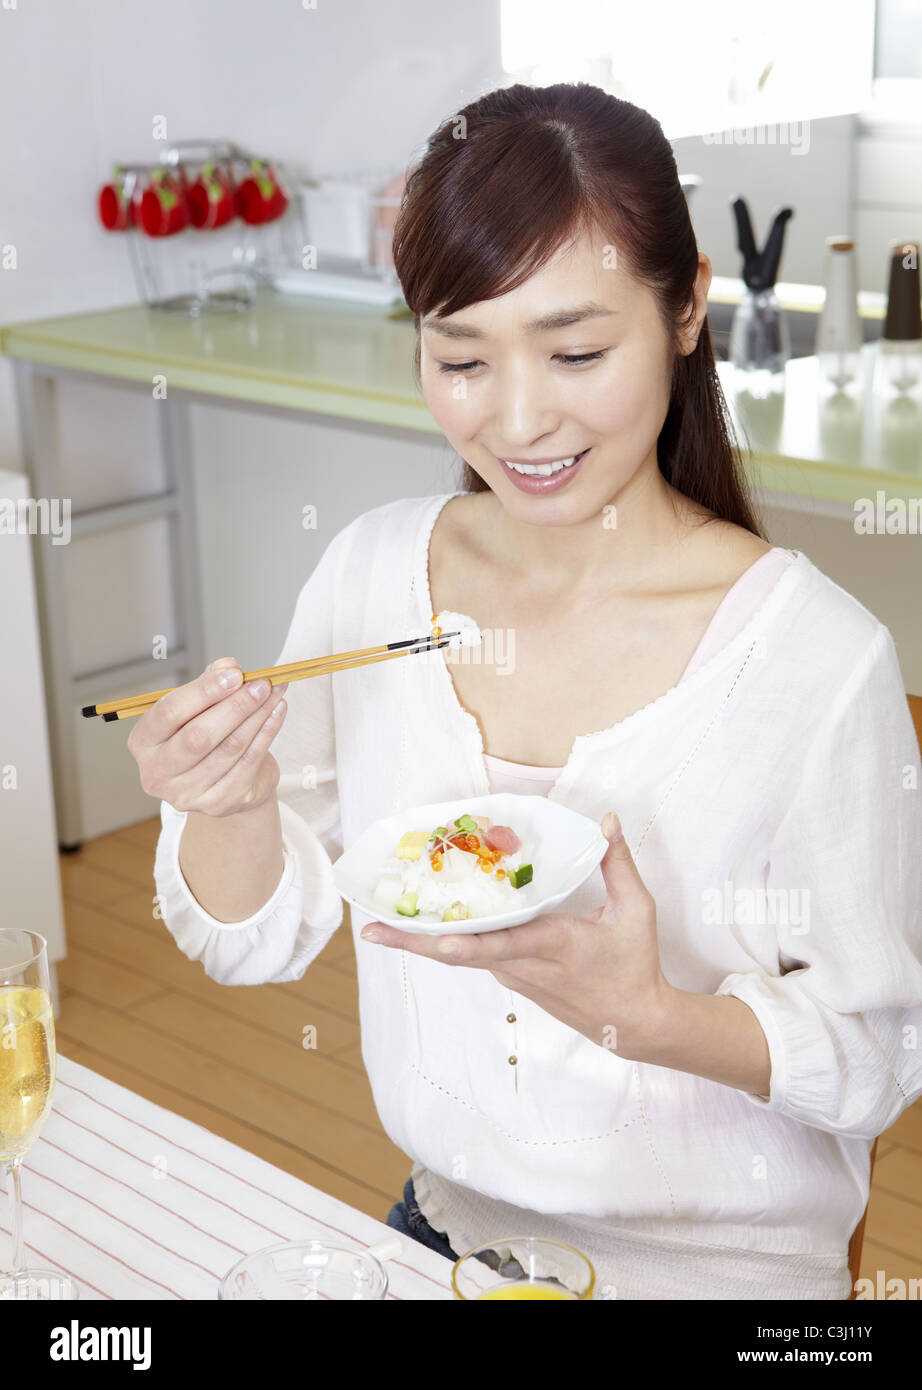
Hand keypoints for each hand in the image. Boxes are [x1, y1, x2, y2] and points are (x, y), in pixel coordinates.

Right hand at [127, 656, 288, 817]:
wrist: (224, 781)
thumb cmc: (204, 736)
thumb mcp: (198, 707)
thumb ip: (209, 683)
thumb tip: (228, 668)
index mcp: (144, 742)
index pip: (169, 712)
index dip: (203, 691)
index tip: (234, 674)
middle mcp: (158, 772)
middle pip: (199, 736)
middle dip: (235, 706)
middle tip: (261, 684)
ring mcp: (187, 793)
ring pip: (230, 747)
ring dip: (258, 715)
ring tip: (275, 692)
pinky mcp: (219, 803)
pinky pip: (249, 762)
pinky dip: (268, 733)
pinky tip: (278, 712)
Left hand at [359, 811, 672, 1054]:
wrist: (633, 1023)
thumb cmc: (634, 965)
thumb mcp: (636, 911)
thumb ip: (619, 864)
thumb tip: (608, 820)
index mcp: (554, 944)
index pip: (504, 944)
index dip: (467, 943)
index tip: (433, 938)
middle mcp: (524, 964)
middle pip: (461, 954)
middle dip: (413, 943)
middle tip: (370, 931)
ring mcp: (514, 976)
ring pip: (461, 956)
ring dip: (421, 940)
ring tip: (382, 921)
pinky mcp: (512, 979)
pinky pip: (473, 957)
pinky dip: (447, 941)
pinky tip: (425, 924)